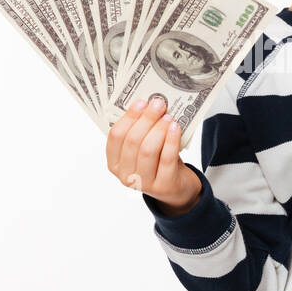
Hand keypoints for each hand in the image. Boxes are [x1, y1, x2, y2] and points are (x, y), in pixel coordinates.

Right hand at [105, 97, 201, 214]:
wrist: (177, 188)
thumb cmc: (158, 163)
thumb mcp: (143, 149)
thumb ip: (141, 131)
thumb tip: (148, 105)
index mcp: (114, 163)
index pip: (116, 137)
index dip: (128, 117)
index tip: (141, 102)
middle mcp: (125, 175)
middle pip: (132, 141)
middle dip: (146, 119)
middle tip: (158, 104)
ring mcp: (143, 183)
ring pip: (148, 150)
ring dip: (158, 129)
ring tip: (167, 116)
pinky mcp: (163, 185)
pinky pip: (166, 158)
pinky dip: (171, 140)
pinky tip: (175, 128)